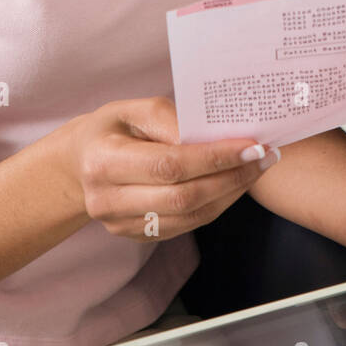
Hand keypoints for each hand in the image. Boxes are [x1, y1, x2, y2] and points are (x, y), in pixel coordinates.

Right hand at [63, 96, 277, 240]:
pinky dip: (216, 205)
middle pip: (183, 196)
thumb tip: (212, 136)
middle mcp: (107, 199)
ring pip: (189, 216)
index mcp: (103, 161)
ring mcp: (120, 224)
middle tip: (265, 157)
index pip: (169, 165)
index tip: (252, 145)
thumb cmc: (112, 130)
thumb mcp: (132, 109)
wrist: (79, 164)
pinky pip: (186, 225)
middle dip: (231, 177)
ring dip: (230, 193)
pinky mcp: (136, 236)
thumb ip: (169, 119)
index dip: (215, 158)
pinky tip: (233, 184)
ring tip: (256, 169)